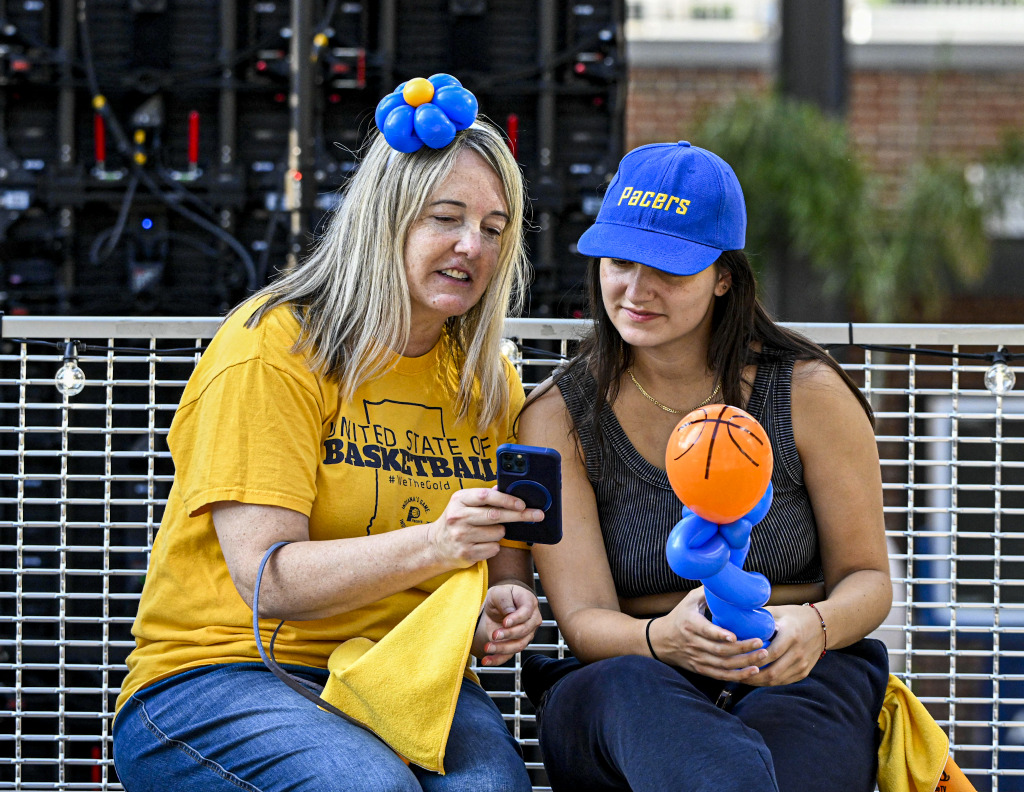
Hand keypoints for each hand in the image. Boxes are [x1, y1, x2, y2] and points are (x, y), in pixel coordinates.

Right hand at [426, 488, 542, 568]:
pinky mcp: (465, 553)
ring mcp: (460, 536)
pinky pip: (493, 549)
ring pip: (497, 533)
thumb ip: (483, 496)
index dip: (507, 499)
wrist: (435, 545)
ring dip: (500, 533)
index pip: (486, 496)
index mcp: (459, 500)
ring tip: (487, 532)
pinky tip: (482, 543)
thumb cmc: (456, 521)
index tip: (522, 504)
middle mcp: (458, 517)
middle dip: (519, 515)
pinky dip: (494, 546)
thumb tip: (504, 487)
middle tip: (537, 515)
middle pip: (495, 515)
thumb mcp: (464, 503)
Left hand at [474, 583, 541, 666]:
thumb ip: (505, 600)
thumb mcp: (499, 592)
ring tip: (487, 647)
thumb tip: (510, 613)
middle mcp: (532, 620)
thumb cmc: (501, 596)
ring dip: (502, 648)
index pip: (527, 613)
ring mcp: (526, 634)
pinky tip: (486, 660)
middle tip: (493, 634)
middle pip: (524, 631)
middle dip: (508, 634)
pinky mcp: (516, 644)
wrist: (498, 605)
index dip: (517, 619)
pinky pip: (509, 655)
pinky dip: (497, 659)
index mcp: (529, 603)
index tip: (505, 622)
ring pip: (519, 645)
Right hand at [653, 587, 767, 680]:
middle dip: (743, 648)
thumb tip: (727, 578)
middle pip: (720, 651)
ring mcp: (698, 658)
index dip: (720, 635)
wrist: (661, 640)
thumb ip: (707, 592)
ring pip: (723, 665)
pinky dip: (738, 675)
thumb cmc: (680, 616)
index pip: (706, 631)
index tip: (734, 636)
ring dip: (745, 662)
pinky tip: (753, 671)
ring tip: (763, 655)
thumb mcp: (689, 600)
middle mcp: (694, 643)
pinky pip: (721, 675)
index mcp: (690, 624)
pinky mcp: (701, 669)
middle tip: (760, 643)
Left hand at [744, 604, 826, 686]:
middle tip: (735, 673)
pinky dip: (768, 682)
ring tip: (741, 677)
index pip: (771, 653)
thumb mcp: (778, 612)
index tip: (738, 660)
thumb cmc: (794, 616)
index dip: (754, 659)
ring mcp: (803, 664)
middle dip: (752, 675)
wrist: (822, 626)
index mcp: (792, 635)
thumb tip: (736, 618)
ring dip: (758, 681)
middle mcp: (799, 652)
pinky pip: (783, 681)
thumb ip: (759, 617)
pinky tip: (755, 679)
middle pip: (773, 671)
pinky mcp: (804, 672)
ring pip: (777, 680)